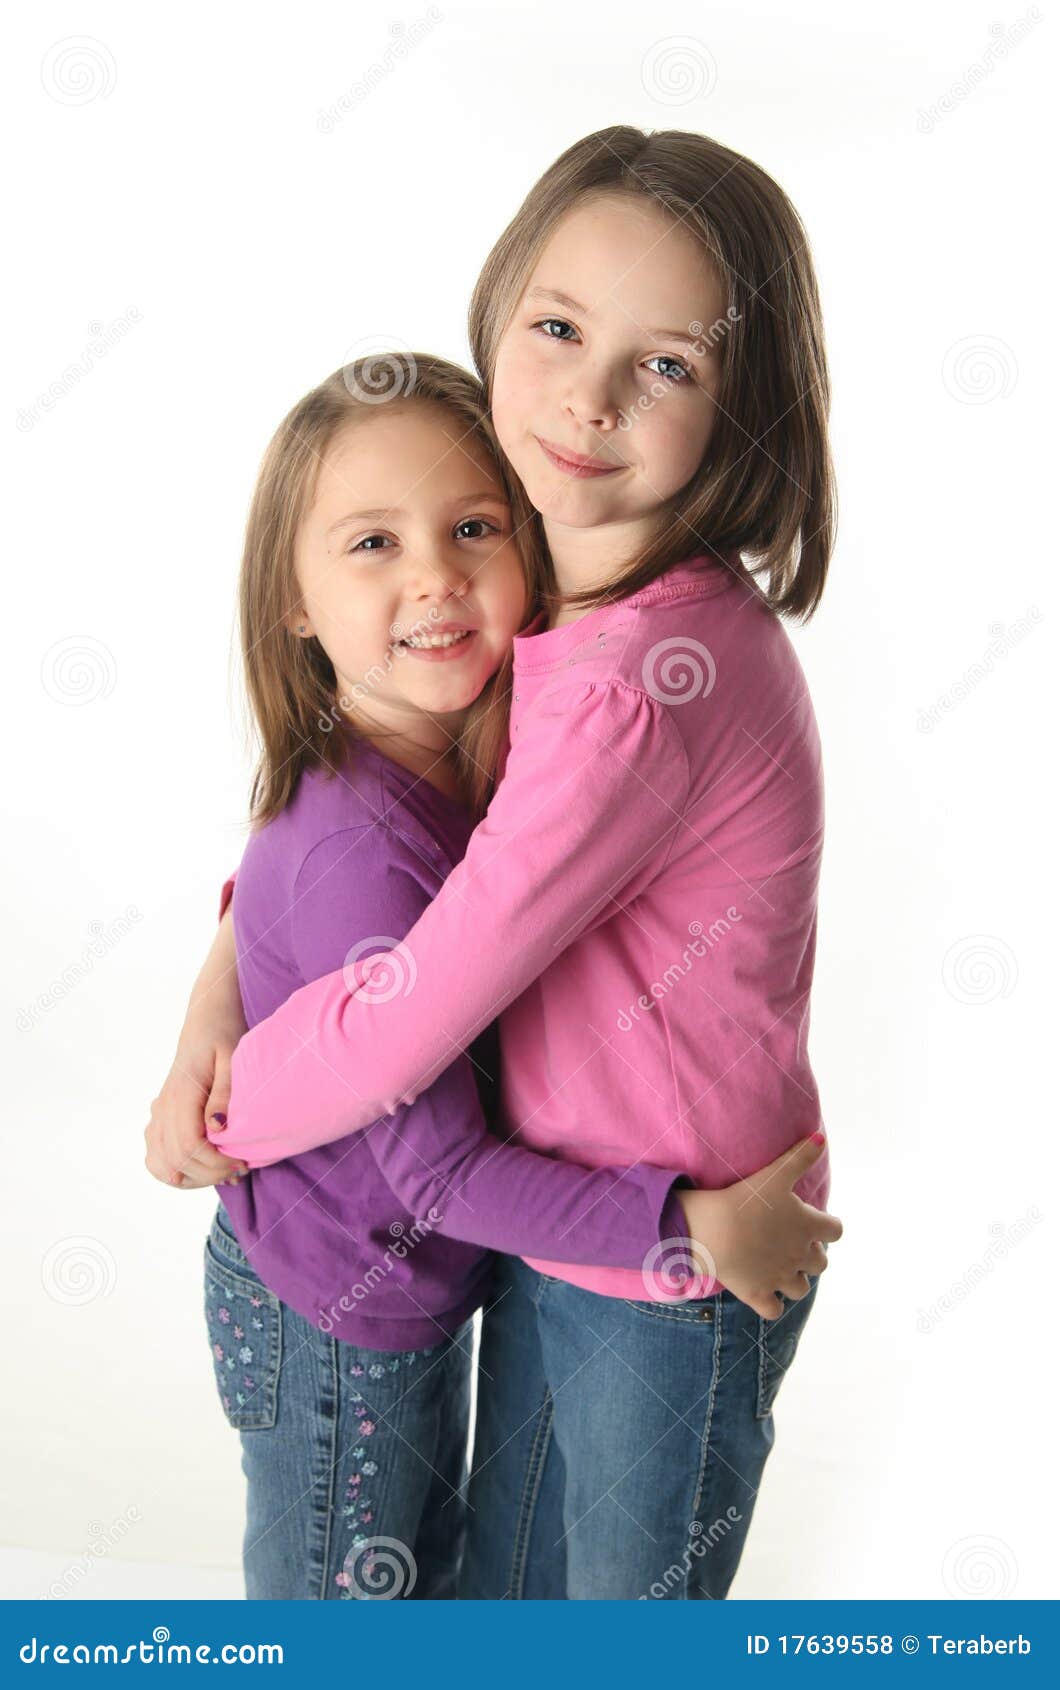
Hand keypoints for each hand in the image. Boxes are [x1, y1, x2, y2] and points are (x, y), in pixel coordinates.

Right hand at [144, 1012, 247, 1191]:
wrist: (205, 1023)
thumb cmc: (224, 1037)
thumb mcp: (232, 1059)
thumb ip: (224, 1094)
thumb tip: (216, 1128)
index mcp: (181, 1094)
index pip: (189, 1146)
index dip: (215, 1163)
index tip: (242, 1162)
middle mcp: (162, 1108)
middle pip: (176, 1161)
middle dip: (210, 1175)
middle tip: (239, 1170)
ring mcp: (156, 1115)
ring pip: (162, 1165)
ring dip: (193, 1178)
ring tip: (223, 1171)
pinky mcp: (157, 1119)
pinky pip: (156, 1158)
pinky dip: (176, 1171)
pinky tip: (203, 1168)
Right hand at [677, 1134, 841, 1319]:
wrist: (711, 1230)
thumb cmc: (744, 1199)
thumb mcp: (775, 1173)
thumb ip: (800, 1156)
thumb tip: (821, 1137)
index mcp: (808, 1228)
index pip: (836, 1231)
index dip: (826, 1226)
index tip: (811, 1221)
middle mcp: (799, 1256)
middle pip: (821, 1263)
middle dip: (811, 1254)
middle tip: (791, 1242)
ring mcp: (779, 1279)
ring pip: (801, 1288)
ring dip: (795, 1279)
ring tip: (779, 1266)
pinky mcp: (757, 1294)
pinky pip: (774, 1311)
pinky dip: (772, 1304)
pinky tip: (763, 1290)